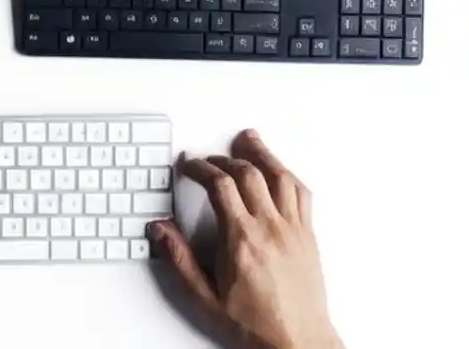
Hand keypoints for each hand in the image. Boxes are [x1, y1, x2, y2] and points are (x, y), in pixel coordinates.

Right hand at [151, 130, 341, 348]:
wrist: (297, 342)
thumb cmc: (255, 325)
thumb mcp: (205, 298)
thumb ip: (180, 261)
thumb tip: (160, 231)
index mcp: (241, 240)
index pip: (219, 186)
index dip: (201, 167)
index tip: (189, 164)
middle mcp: (270, 228)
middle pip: (248, 173)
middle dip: (224, 158)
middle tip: (209, 158)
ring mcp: (293, 229)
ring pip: (279, 176)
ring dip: (262, 154)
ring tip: (249, 140)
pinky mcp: (308, 236)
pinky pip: (301, 193)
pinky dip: (287, 175)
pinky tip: (280, 170)